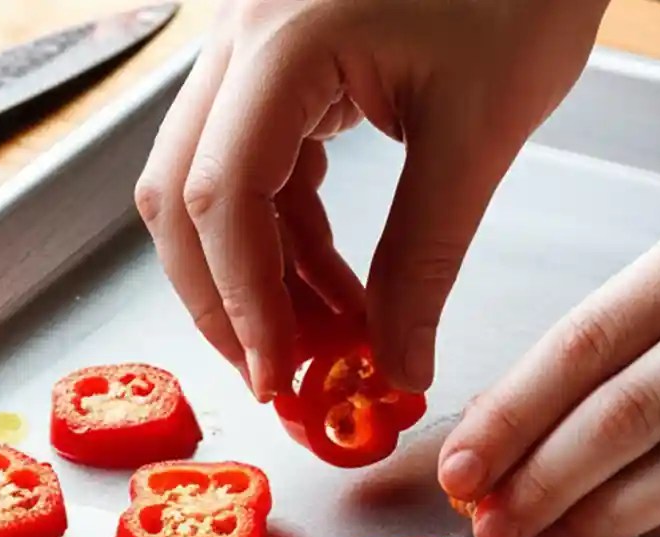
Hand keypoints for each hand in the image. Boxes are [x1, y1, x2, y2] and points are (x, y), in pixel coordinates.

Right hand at [136, 0, 609, 399]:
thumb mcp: (478, 130)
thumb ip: (426, 256)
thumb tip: (398, 363)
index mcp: (282, 41)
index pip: (223, 196)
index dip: (242, 301)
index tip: (277, 375)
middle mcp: (241, 38)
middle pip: (181, 193)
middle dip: (220, 295)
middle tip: (273, 370)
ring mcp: (250, 47)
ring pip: (206, 183)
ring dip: (251, 270)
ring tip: (318, 336)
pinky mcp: (277, 63)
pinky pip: (251, 163)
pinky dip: (282, 232)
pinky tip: (329, 281)